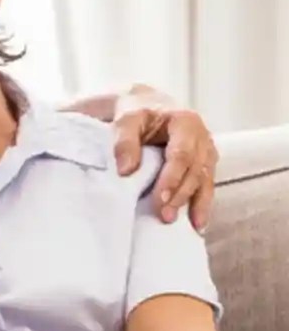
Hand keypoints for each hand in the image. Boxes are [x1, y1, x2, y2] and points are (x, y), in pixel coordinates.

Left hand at [111, 84, 217, 229]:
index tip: (159, 199)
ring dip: (193, 203)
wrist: (144, 105)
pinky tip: (198, 223)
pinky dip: (203, 204)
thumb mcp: (125, 119)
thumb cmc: (134, 112)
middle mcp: (202, 136)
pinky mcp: (204, 163)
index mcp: (185, 121)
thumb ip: (124, 141)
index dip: (172, 178)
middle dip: (180, 195)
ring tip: (186, 225)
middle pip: (194, 170)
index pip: (181, 155)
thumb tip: (126, 170)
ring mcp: (206, 150)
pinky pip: (206, 185)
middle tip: (164, 217)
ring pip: (204, 180)